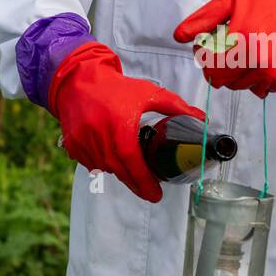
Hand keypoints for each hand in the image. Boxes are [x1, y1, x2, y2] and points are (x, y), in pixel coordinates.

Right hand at [48, 41, 206, 201]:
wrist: (79, 81)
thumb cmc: (116, 88)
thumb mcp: (148, 93)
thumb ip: (176, 107)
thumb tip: (202, 118)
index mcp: (119, 124)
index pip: (132, 161)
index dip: (144, 180)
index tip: (156, 194)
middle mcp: (99, 135)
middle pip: (120, 171)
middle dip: (136, 185)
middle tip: (150, 193)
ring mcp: (83, 142)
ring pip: (106, 169)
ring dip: (120, 172)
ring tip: (131, 169)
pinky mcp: (73, 145)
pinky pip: (91, 164)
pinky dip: (103, 164)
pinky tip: (112, 156)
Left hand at [173, 0, 275, 97]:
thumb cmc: (274, 2)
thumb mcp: (235, 0)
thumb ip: (204, 18)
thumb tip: (179, 36)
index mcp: (240, 41)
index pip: (207, 65)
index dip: (204, 55)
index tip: (210, 44)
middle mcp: (254, 62)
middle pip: (220, 80)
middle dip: (219, 66)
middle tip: (228, 49)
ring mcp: (269, 75)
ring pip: (238, 86)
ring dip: (236, 73)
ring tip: (247, 51)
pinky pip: (258, 89)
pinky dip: (255, 79)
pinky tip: (262, 60)